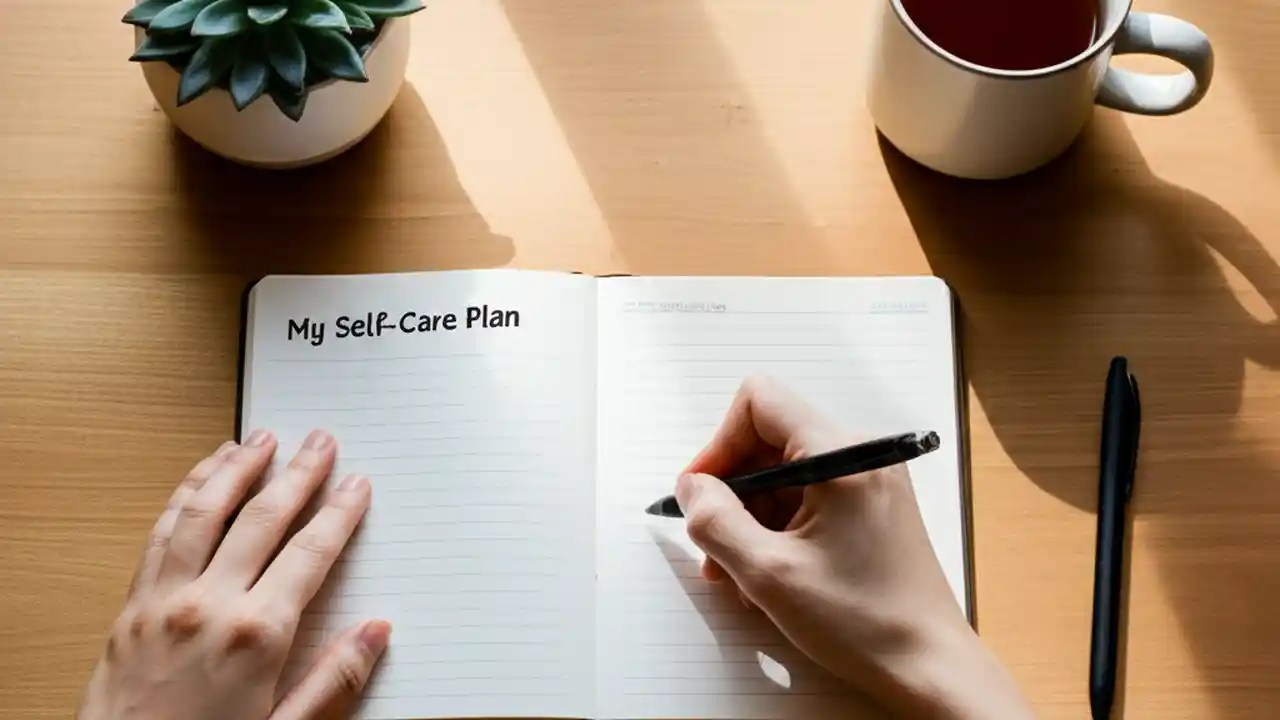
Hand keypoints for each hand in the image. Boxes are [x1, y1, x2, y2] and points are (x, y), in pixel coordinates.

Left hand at [78, 429, 387, 719]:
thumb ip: (334, 680)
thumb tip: (377, 632)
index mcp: (256, 636)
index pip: (310, 554)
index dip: (338, 513)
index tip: (356, 485)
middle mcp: (209, 605)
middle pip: (263, 518)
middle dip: (298, 474)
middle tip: (321, 442)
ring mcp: (164, 600)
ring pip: (205, 511)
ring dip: (236, 468)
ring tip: (260, 439)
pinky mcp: (131, 606)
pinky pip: (161, 533)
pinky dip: (184, 495)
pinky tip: (200, 477)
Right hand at [677, 377, 1033, 718]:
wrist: (927, 665)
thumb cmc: (865, 622)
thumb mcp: (768, 573)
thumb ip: (715, 522)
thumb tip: (691, 488)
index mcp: (842, 456)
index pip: (760, 402)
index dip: (719, 445)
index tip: (702, 493)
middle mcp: (861, 455)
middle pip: (769, 439)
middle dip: (732, 491)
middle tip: (713, 542)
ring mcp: (868, 481)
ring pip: (784, 474)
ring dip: (751, 518)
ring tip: (741, 573)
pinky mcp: (869, 506)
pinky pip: (807, 498)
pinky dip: (778, 528)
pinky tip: (769, 574)